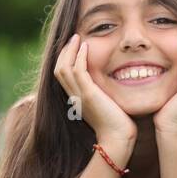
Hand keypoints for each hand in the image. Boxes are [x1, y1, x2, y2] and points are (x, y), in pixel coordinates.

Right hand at [53, 34, 136, 151]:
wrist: (117, 139)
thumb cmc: (118, 126)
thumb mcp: (107, 106)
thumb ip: (104, 96)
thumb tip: (111, 88)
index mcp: (77, 99)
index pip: (63, 76)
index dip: (65, 59)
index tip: (74, 47)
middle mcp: (74, 97)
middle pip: (58, 69)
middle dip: (64, 52)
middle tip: (73, 38)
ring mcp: (79, 96)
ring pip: (63, 68)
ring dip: (70, 50)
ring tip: (77, 37)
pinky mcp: (88, 95)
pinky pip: (78, 71)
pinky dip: (79, 56)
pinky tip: (86, 46)